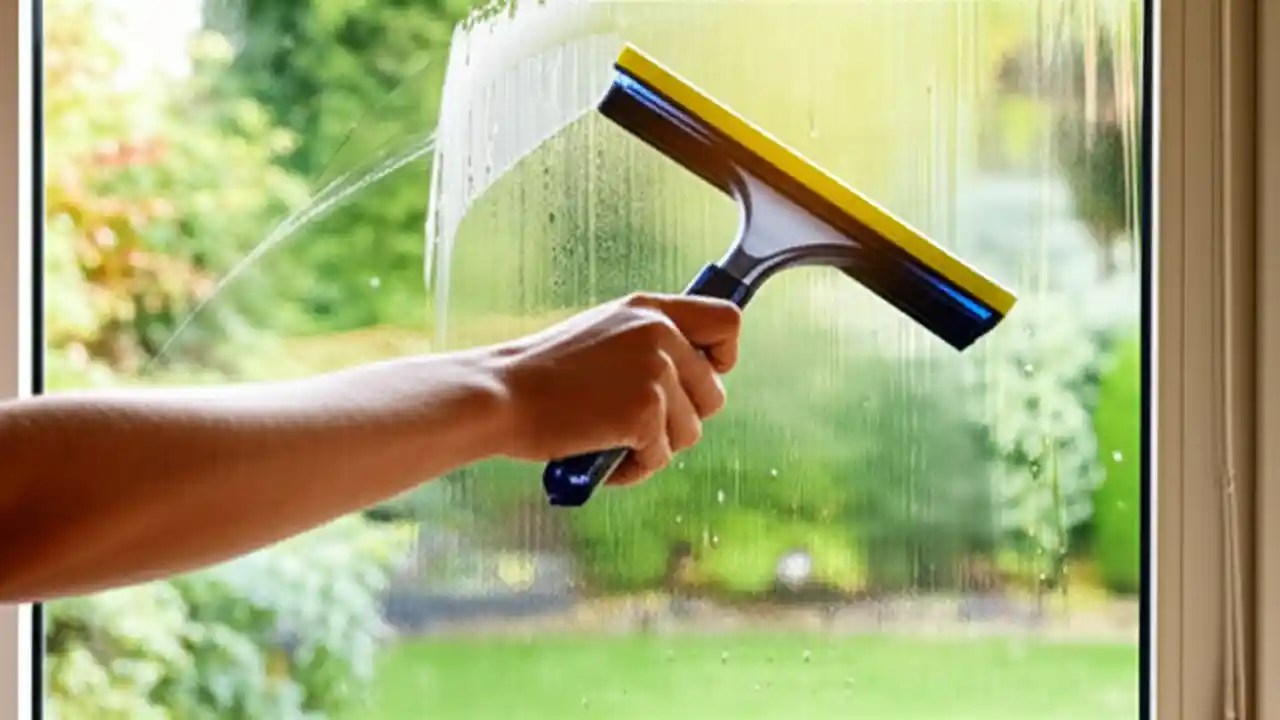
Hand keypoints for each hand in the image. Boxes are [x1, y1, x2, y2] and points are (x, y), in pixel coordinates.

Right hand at [492, 292, 741, 485]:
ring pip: (690, 432)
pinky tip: (600, 456)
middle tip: (635, 423)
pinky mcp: (646, 414)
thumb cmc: (543, 375)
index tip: (699, 376)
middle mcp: (660, 335)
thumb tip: (695, 371)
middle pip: (714, 393)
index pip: (727, 321)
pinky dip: (633, 468)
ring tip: (609, 438)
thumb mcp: (604, 335)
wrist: (502, 396)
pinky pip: (661, 457)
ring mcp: (656, 374)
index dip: (722, 357)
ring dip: (654, 446)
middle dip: (682, 418)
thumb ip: (648, 343)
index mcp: (650, 309)